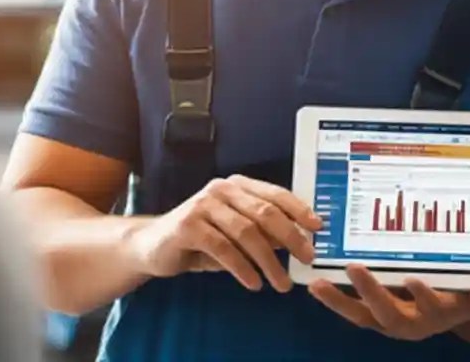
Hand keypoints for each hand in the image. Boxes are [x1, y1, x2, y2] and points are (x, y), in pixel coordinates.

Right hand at [134, 175, 322, 292]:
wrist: (151, 245)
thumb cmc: (200, 239)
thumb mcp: (234, 233)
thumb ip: (262, 232)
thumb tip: (297, 242)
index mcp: (237, 186)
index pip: (275, 194)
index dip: (299, 210)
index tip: (318, 228)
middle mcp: (221, 190)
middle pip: (265, 212)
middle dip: (291, 237)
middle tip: (307, 258)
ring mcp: (202, 205)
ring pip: (246, 232)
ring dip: (268, 261)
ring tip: (281, 283)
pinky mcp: (188, 226)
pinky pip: (223, 249)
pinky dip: (242, 268)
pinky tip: (253, 283)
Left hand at [308, 265, 469, 340]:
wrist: (450, 313)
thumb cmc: (463, 298)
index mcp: (437, 315)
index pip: (430, 307)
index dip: (422, 295)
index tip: (412, 278)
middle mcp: (410, 323)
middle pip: (388, 312)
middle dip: (371, 291)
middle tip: (355, 267)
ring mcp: (388, 321)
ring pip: (362, 316)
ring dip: (339, 302)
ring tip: (318, 285)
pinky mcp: (372, 315)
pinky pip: (351, 311)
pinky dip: (333, 299)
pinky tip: (314, 282)